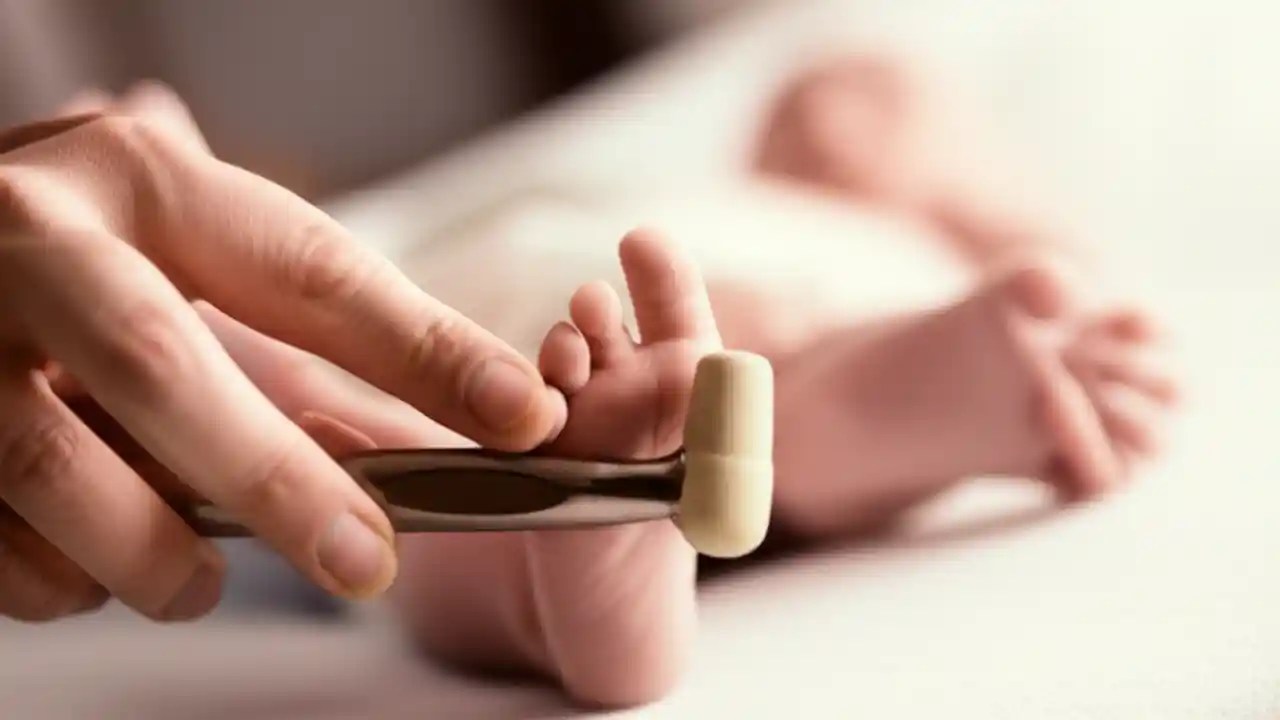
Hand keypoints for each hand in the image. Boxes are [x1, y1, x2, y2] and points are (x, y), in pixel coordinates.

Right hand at [0, 83, 564, 622]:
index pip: (310, 273)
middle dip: (279, 479)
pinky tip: (92, 562)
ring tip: (202, 579)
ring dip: (152, 554)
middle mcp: (34, 237)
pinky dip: (61, 579)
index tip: (522, 416)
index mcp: (144, 181)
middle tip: (366, 561)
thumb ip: (308, 341)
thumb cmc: (103, 256)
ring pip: (49, 469)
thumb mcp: (199, 258)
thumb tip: (464, 426)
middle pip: (162, 365)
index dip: (425, 352)